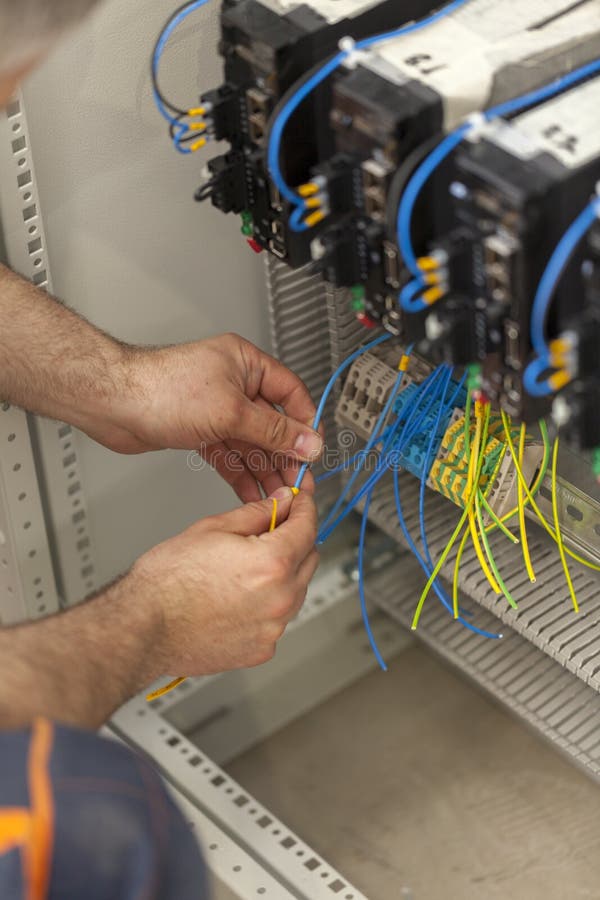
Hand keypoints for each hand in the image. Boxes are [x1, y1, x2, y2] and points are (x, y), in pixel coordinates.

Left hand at [82, 334, 322, 500]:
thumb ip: (274, 431)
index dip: (304, 422)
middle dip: (284, 454)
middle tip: (296, 481)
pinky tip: (250, 491)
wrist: (114, 404)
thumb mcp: (231, 412)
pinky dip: (239, 472)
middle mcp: (233, 383)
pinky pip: (228, 453)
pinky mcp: (199, 430)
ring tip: (277, 495)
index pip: (290, 392)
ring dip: (263, 469)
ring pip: (250, 442)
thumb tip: (307, 441)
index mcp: (245, 363)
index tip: (312, 450)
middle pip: (271, 423)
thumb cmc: (161, 389)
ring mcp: (215, 408)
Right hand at [132, 488, 318, 673]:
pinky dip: (268, 605)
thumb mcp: (214, 528)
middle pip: (309, 559)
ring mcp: (273, 628)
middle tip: (271, 530)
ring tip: (245, 568)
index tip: (301, 501)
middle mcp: (280, 599)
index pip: (308, 527)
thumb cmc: (168, 579)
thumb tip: (281, 503)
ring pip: (296, 591)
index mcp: (273, 563)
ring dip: (284, 574)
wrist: (143, 625)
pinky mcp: (261, 649)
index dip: (305, 508)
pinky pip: (278, 619)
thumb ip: (257, 513)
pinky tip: (239, 597)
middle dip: (296, 540)